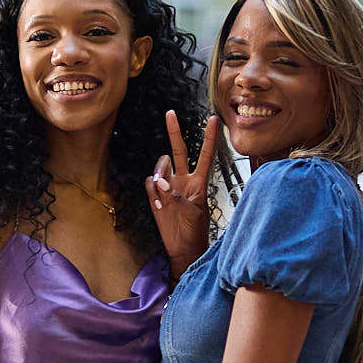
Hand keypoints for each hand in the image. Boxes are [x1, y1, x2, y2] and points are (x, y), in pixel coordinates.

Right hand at [149, 111, 218, 271]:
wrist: (183, 249)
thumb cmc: (195, 232)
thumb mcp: (192, 214)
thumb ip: (176, 197)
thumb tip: (160, 184)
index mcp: (199, 182)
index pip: (205, 155)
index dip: (209, 137)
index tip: (213, 119)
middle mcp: (184, 180)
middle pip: (179, 150)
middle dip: (174, 132)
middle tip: (170, 113)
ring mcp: (169, 187)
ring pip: (160, 167)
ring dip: (159, 175)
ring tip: (162, 195)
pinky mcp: (156, 195)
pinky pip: (150, 183)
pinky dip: (152, 192)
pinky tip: (159, 205)